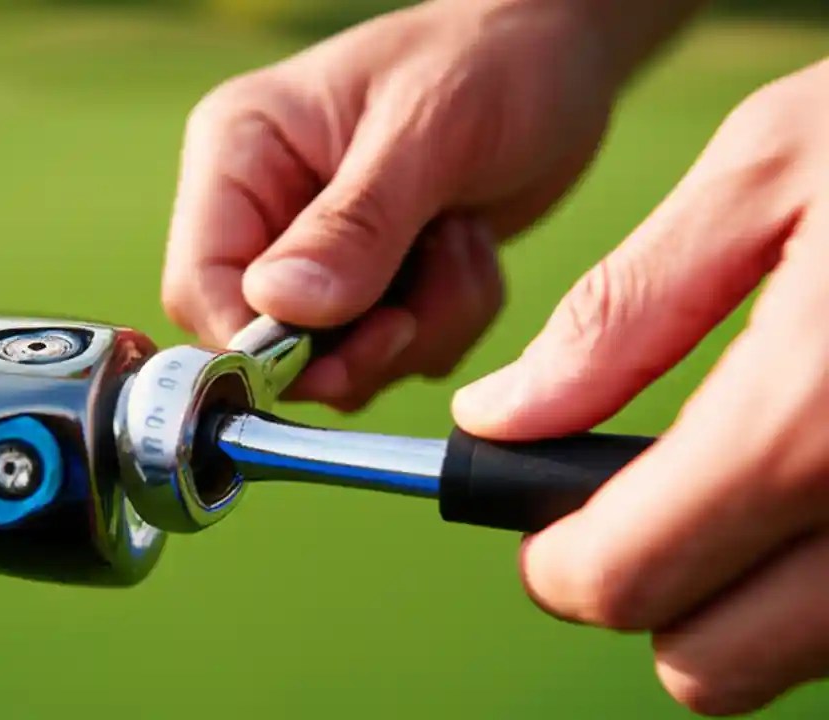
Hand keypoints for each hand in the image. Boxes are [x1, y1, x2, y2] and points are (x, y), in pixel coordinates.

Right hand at [161, 0, 629, 409]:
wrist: (562, 58)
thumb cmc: (492, 58)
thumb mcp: (429, 132)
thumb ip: (355, 225)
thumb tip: (281, 307)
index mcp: (240, 154)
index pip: (200, 283)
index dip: (254, 343)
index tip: (334, 359)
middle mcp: (264, 209)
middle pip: (262, 340)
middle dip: (352, 344)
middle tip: (416, 311)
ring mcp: (316, 253)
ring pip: (333, 360)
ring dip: (415, 331)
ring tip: (460, 248)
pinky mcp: (369, 285)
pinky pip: (389, 356)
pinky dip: (443, 327)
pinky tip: (470, 254)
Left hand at [454, 59, 828, 715]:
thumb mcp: (767, 171)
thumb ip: (622, 313)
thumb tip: (502, 417)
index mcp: (813, 416)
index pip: (625, 579)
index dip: (557, 562)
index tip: (545, 522)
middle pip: (709, 665)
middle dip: (649, 593)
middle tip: (643, 503)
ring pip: (800, 658)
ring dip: (747, 596)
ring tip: (752, 473)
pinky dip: (828, 579)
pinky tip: (823, 481)